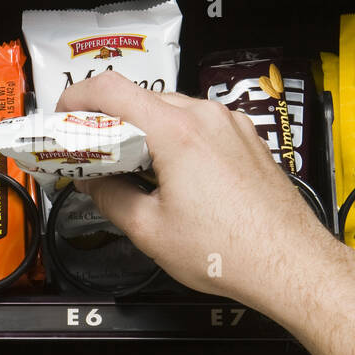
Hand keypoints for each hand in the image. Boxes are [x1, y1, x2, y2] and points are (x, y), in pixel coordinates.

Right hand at [55, 71, 339, 323]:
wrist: (292, 265)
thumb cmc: (231, 251)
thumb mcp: (150, 231)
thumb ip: (110, 197)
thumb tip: (92, 182)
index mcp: (177, 131)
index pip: (111, 89)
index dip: (76, 99)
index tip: (63, 117)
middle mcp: (207, 117)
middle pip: (141, 100)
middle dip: (109, 124)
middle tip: (89, 155)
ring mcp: (232, 126)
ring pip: (172, 113)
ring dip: (143, 133)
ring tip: (128, 170)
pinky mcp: (248, 140)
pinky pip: (200, 127)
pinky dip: (175, 141)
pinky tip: (168, 176)